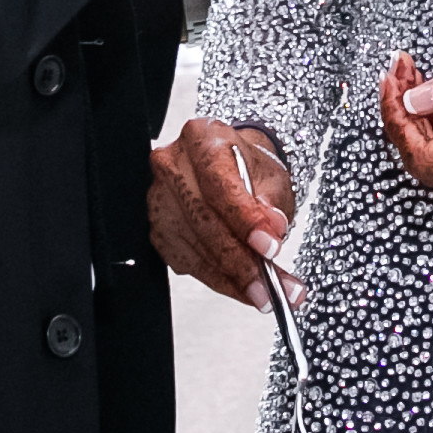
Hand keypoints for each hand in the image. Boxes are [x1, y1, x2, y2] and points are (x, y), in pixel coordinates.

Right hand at [149, 117, 296, 303]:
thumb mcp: (271, 176)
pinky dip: (220, 280)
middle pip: (204, 221)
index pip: (218, 184)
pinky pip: (190, 264)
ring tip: (268, 293)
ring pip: (196, 248)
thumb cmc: (248, 167)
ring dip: (234, 279)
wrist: (229, 168)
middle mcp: (173, 165)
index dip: (244, 220)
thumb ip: (272, 201)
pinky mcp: (158, 231)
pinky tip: (242, 287)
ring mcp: (159, 200)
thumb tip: (272, 228)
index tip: (270, 246)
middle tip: (273, 286)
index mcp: (201, 138)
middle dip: (242, 261)